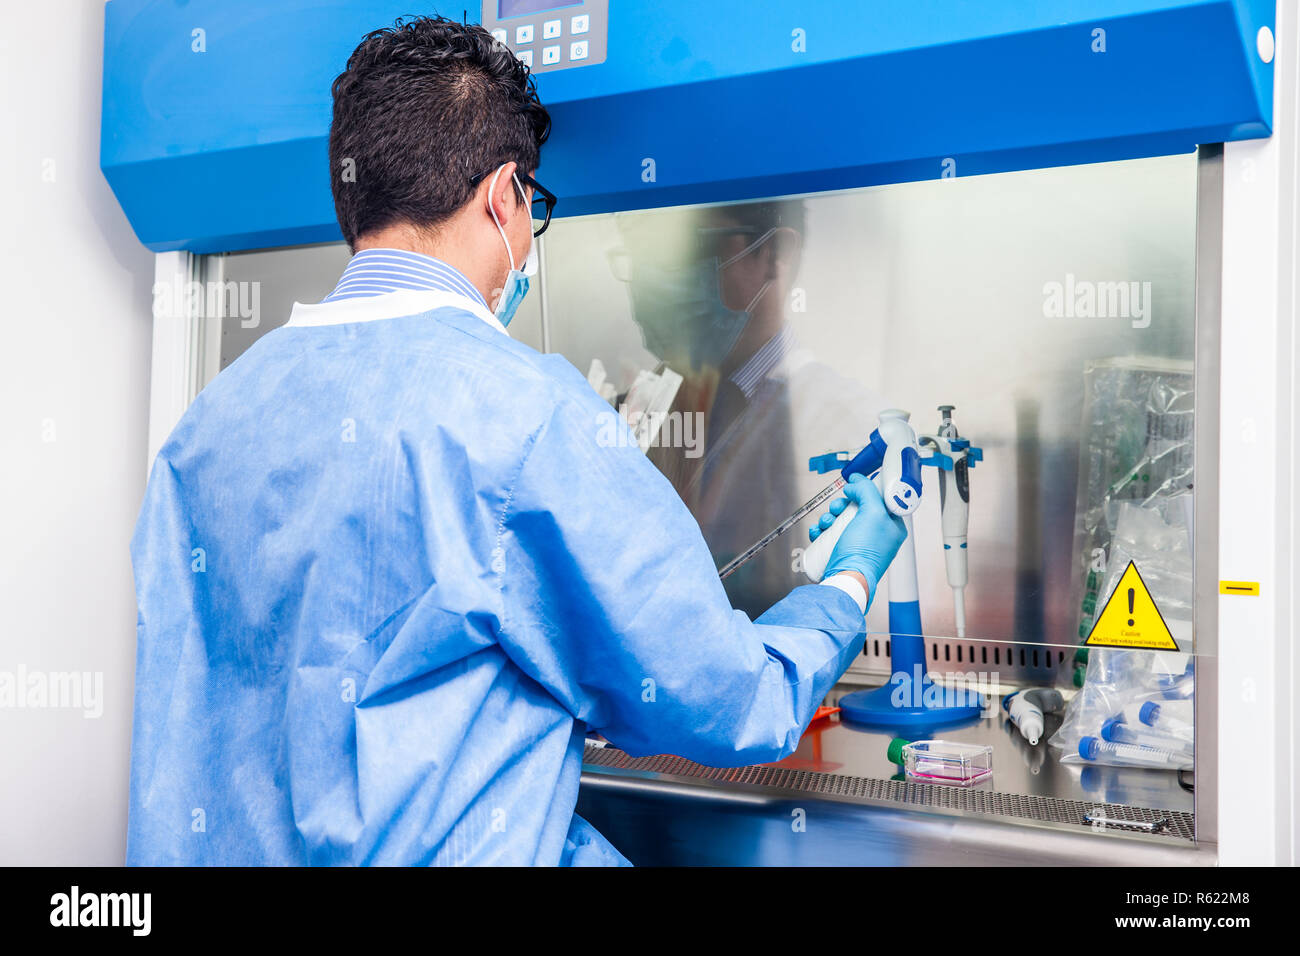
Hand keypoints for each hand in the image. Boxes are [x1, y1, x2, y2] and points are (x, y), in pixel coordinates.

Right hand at [816, 474, 906, 594]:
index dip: (865, 491)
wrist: (845, 579)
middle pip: (856, 508)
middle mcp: (877, 536)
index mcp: (891, 527)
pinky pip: (829, 534)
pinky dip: (821, 530)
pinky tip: (817, 531)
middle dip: (842, 505)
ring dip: (829, 516)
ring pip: (841, 520)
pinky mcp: (841, 552)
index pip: (879, 500)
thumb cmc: (863, 551)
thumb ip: (867, 491)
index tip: (853, 488)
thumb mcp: (873, 513)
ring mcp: (858, 545)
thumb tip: (856, 483)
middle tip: (837, 508)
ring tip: (825, 522)